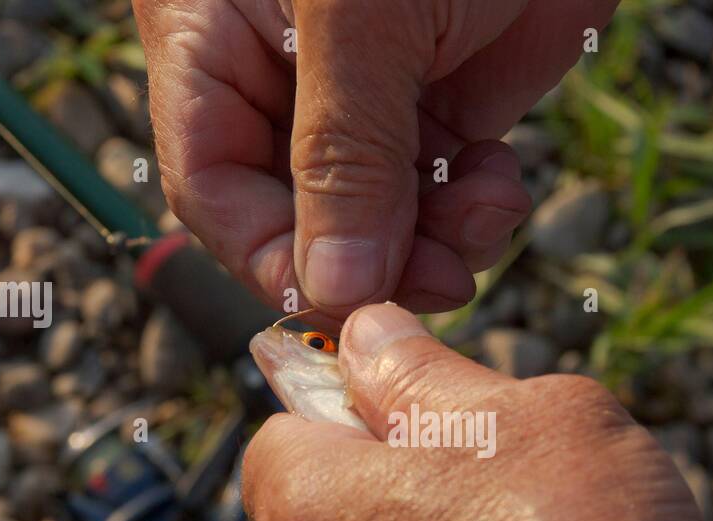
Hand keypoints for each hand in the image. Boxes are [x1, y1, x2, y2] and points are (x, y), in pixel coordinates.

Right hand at [133, 0, 619, 314]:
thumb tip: (329, 292)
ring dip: (430, 246)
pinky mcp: (440, 105)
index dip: (269, 255)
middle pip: (295, 218)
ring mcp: (364, 99)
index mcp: (215, 40)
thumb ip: (344, 156)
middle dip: (368, 260)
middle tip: (440, 279)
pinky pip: (439, 200)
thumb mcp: (363, 18)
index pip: (211, 183)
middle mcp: (280, 80)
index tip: (341, 301)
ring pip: (374, 224)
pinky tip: (501, 187)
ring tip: (486, 214)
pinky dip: (471, 216)